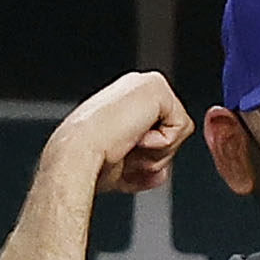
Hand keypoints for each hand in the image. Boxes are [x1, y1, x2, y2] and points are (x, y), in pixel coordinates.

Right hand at [46, 71, 195, 193]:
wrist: (77, 155)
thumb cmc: (88, 160)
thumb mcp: (122, 166)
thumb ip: (143, 166)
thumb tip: (160, 174)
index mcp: (127, 101)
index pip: (162, 133)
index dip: (149, 156)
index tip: (123, 156)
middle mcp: (137, 87)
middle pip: (174, 132)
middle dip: (156, 154)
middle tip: (127, 150)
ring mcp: (147, 84)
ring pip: (180, 132)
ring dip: (158, 151)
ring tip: (130, 144)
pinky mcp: (157, 87)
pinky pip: (182, 127)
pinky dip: (162, 142)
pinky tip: (137, 136)